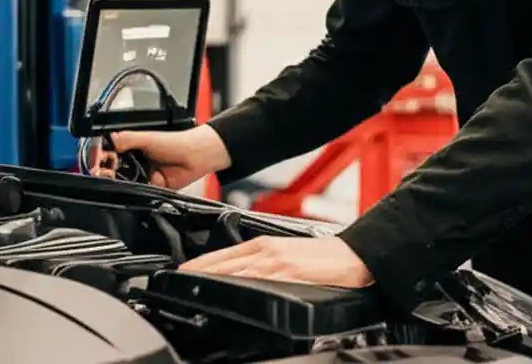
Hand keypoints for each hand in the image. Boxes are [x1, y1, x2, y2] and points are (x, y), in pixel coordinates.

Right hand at [110, 125, 231, 189]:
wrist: (196, 156)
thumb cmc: (176, 143)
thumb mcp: (146, 138)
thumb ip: (125, 140)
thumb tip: (106, 143)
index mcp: (132, 148)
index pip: (111, 156)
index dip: (103, 161)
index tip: (96, 165)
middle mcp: (136, 163)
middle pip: (116, 172)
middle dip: (112, 176)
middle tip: (107, 176)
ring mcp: (144, 176)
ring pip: (127, 185)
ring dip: (126, 185)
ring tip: (124, 181)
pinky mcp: (153, 189)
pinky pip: (141, 195)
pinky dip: (139, 194)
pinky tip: (139, 189)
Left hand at [179, 235, 372, 287]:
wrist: (355, 255)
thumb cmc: (326, 258)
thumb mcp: (289, 257)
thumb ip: (265, 265)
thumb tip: (245, 278)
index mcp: (265, 245)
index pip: (223, 255)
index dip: (199, 264)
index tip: (181, 272)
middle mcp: (266, 250)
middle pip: (222, 261)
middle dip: (197, 270)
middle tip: (175, 278)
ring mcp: (276, 262)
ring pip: (233, 268)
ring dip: (209, 276)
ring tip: (189, 284)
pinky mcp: (288, 273)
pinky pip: (255, 278)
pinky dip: (235, 282)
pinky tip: (223, 287)